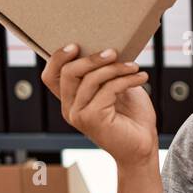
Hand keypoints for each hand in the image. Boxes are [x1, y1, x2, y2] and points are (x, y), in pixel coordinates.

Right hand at [42, 43, 156, 165]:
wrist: (143, 147)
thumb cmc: (131, 118)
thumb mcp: (117, 89)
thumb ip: (105, 73)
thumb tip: (106, 50)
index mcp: (70, 100)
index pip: (50, 76)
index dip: (58, 57)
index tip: (76, 45)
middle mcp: (69, 109)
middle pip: (69, 72)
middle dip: (92, 58)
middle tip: (114, 52)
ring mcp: (79, 115)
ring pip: (90, 79)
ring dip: (116, 68)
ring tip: (134, 66)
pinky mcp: (92, 119)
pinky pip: (108, 89)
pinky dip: (126, 79)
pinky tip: (141, 77)